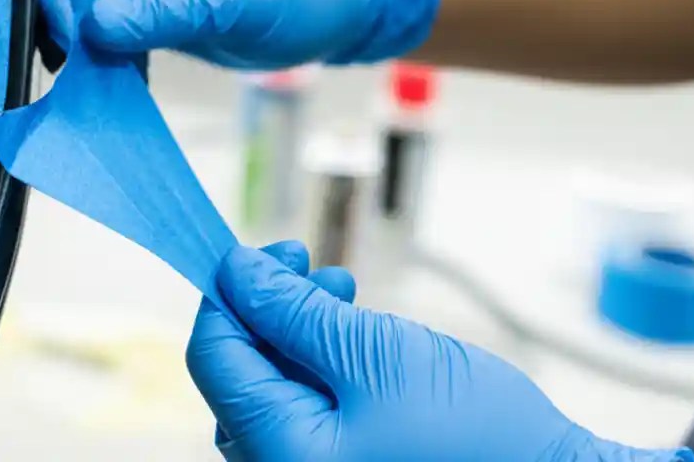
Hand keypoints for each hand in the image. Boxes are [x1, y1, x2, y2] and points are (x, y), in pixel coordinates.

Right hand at [38, 0, 438, 68]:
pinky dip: (103, 56)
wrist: (342, 9)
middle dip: (63, 10)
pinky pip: (106, 29)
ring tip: (92, 78)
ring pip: (82, 0)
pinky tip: (114, 84)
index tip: (65, 24)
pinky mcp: (152, 6)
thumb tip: (92, 27)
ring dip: (80, 39)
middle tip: (73, 61)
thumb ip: (165, 9)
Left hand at [186, 245, 693, 461]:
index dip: (227, 293)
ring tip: (339, 290)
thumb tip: (238, 271)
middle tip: (306, 263)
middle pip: (238, 372)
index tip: (258, 251)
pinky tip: (350, 333)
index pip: (213, 357)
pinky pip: (305, 408)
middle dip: (265, 307)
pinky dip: (318, 363)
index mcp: (277, 450)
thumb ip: (295, 312)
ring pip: (270, 386)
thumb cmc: (480, 436)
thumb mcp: (376, 354)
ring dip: (293, 329)